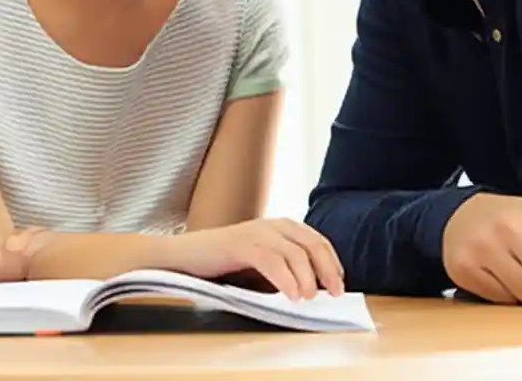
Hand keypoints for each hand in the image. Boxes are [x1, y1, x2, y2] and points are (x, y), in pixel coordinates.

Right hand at [176, 218, 344, 300]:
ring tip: (309, 297)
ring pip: (295, 253)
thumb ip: (283, 266)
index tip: (338, 285)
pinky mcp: (240, 244)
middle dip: (328, 270)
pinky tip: (291, 295)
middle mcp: (270, 225)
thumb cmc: (221, 263)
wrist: (183, 256)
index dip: (332, 262)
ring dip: (308, 278)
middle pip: (312, 244)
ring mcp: (255, 232)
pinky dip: (286, 280)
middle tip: (335, 294)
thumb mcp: (259, 262)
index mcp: (278, 227)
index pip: (316, 240)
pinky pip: (272, 261)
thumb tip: (314, 287)